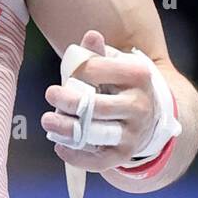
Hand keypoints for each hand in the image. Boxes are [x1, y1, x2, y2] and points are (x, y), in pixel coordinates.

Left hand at [40, 29, 157, 173]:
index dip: (79, 71)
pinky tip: (60, 147)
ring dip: (67, 129)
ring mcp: (133, 133)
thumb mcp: (115, 65)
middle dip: (69, 101)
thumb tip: (90, 36)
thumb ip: (98, 53)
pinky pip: (99, 161)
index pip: (100, 71)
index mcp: (138, 75)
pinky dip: (77, 157)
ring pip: (95, 133)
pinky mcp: (124, 154)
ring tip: (48, 121)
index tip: (69, 73)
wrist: (149, 116)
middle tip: (51, 93)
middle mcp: (139, 105)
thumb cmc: (121, 85)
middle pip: (97, 105)